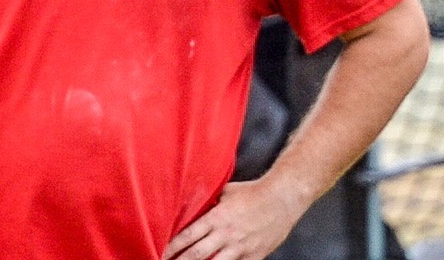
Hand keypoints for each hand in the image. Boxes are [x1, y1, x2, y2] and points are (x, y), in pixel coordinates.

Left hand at [162, 178, 306, 259]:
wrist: (284, 197)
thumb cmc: (255, 191)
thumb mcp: (228, 191)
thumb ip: (210, 200)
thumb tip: (193, 203)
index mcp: (217, 217)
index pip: (187, 236)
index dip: (170, 248)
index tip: (159, 254)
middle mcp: (225, 233)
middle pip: (194, 255)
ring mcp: (240, 247)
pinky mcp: (253, 255)